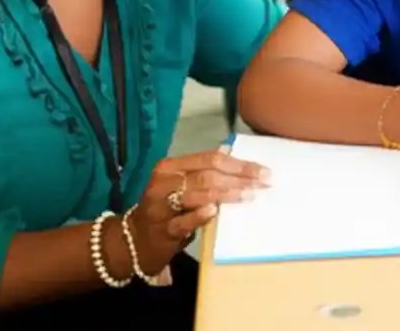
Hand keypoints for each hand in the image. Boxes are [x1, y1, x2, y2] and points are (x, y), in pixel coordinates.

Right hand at [128, 150, 269, 272]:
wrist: (135, 241)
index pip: (210, 158)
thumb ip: (205, 174)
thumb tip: (239, 162)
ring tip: (249, 195)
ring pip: (197, 193)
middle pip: (207, 174)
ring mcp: (161, 205)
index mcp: (171, 166)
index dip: (239, 164)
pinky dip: (199, 215)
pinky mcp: (162, 229)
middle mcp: (164, 181)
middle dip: (239, 178)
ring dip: (226, 194)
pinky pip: (182, 220)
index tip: (264, 171)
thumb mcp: (182, 187)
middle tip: (264, 184)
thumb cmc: (167, 210)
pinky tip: (215, 212)